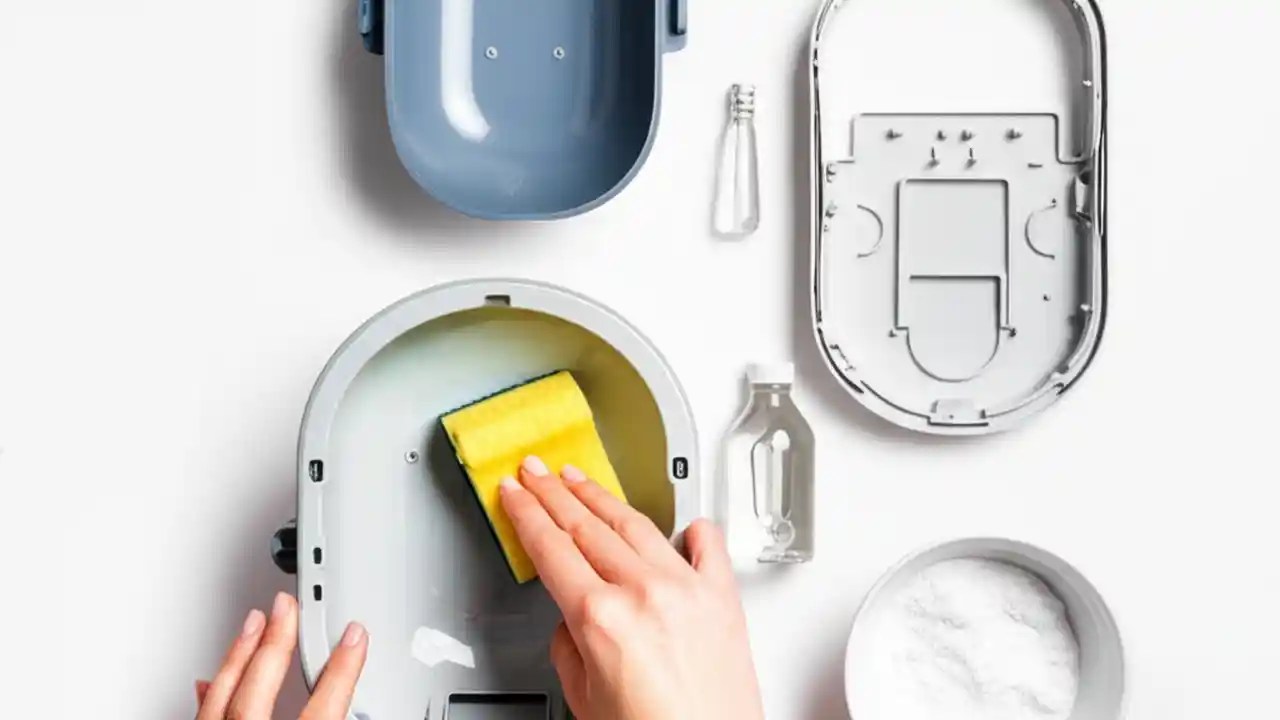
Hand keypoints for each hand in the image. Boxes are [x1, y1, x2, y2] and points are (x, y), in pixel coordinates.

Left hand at [195, 592, 367, 719]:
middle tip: (288, 606)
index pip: (320, 712)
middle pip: (256, 693)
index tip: (354, 637)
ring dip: (238, 656)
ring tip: (253, 622)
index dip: (340, 671)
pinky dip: (209, 695)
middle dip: (274, 644)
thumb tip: (357, 713)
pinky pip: (199, 717)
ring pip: (219, 697)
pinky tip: (209, 681)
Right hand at [500, 456, 764, 719]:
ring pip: (636, 524)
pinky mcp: (723, 596)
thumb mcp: (583, 697)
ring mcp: (687, 588)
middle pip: (587, 525)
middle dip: (554, 492)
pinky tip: (679, 519)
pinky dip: (690, 528)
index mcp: (601, 617)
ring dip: (602, 496)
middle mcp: (644, 592)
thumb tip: (574, 617)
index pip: (550, 547)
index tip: (515, 492)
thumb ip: (570, 645)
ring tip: (581, 479)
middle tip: (536, 470)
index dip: (526, 513)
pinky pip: (707, 545)